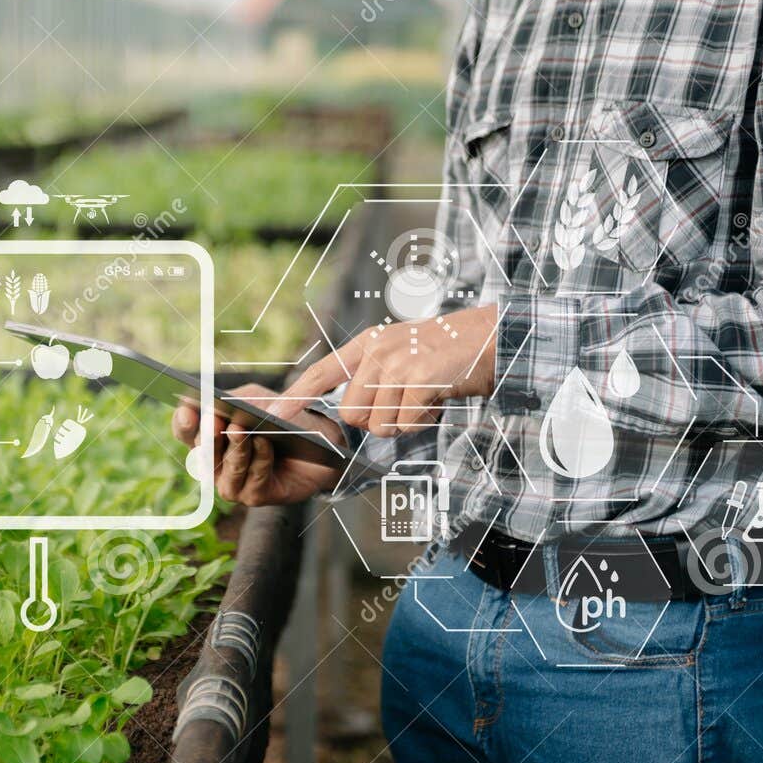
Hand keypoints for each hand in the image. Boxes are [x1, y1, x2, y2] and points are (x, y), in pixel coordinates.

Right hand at [172, 385, 343, 505]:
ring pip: (228, 467)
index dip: (183, 421)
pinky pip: (254, 479)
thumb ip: (237, 400)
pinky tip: (264, 442)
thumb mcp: (256, 399)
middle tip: (213, 419)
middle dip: (208, 436)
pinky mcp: (256, 496)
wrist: (320, 441)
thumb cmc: (280, 417)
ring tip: (239, 429)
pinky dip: (259, 459)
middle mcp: (215, 464)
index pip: (184, 430)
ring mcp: (233, 483)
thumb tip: (220, 403)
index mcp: (208, 437)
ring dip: (235, 448)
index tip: (188, 409)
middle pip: (202, 451)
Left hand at [282, 305, 497, 436]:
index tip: (274, 413)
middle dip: (378, 420)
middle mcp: (377, 351)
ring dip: (403, 421)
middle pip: (352, 414)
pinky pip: (406, 423)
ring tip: (423, 396)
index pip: (321, 371)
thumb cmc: (445, 354)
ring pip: (378, 424)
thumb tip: (353, 415)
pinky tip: (436, 399)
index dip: (295, 395)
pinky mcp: (418, 379)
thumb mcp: (401, 353)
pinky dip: (422, 420)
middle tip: (406, 402)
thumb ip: (372, 377)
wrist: (489, 339)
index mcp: (368, 344)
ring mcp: (396, 364)